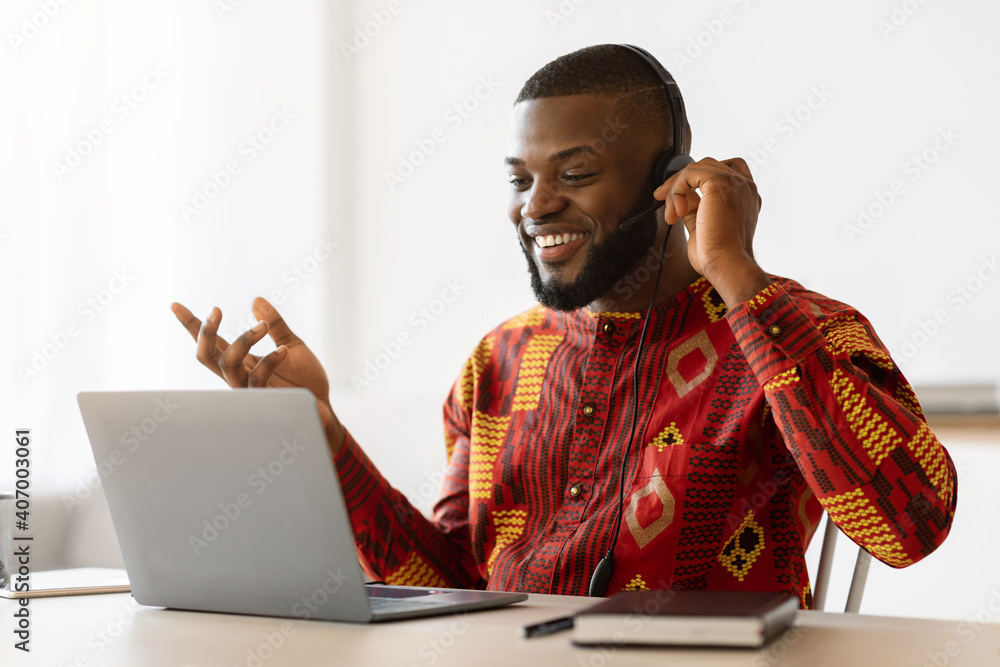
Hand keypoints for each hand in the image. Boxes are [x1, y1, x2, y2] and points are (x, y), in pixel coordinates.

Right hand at [171, 297, 346, 454]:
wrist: (323, 407)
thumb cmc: (305, 380)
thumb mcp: (292, 345)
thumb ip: (276, 325)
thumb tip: (255, 300)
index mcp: (243, 363)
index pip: (212, 343)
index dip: (193, 325)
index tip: (175, 305)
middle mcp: (239, 376)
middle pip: (206, 357)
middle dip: (204, 333)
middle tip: (216, 310)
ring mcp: (249, 390)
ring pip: (228, 366)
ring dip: (243, 340)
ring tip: (263, 325)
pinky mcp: (264, 400)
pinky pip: (257, 380)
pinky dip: (270, 361)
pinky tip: (284, 351)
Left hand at [654, 157, 769, 307]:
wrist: (727, 265)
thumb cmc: (718, 256)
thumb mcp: (703, 225)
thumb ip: (695, 208)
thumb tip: (681, 197)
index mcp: (745, 197)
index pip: (723, 172)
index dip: (698, 179)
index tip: (680, 197)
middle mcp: (744, 187)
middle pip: (707, 166)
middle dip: (680, 181)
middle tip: (661, 197)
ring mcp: (735, 183)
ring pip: (697, 168)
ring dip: (676, 188)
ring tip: (671, 213)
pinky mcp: (721, 184)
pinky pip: (690, 174)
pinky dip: (677, 190)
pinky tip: (677, 212)